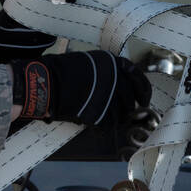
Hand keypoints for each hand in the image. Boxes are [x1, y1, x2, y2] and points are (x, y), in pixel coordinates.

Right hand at [9, 50, 150, 126]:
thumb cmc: (62, 72)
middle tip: (116, 112)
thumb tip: (121, 86)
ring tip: (101, 117)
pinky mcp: (101, 114)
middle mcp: (116, 80)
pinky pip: (108, 125)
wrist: (47, 84)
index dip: (143, 92)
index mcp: (114, 64)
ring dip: (113, 118)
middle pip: (130, 101)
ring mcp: (109, 98)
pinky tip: (93, 123)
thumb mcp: (91, 63)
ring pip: (121, 115)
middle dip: (125, 108)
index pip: (139, 80)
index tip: (144, 99)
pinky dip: (102, 127)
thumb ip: (108, 73)